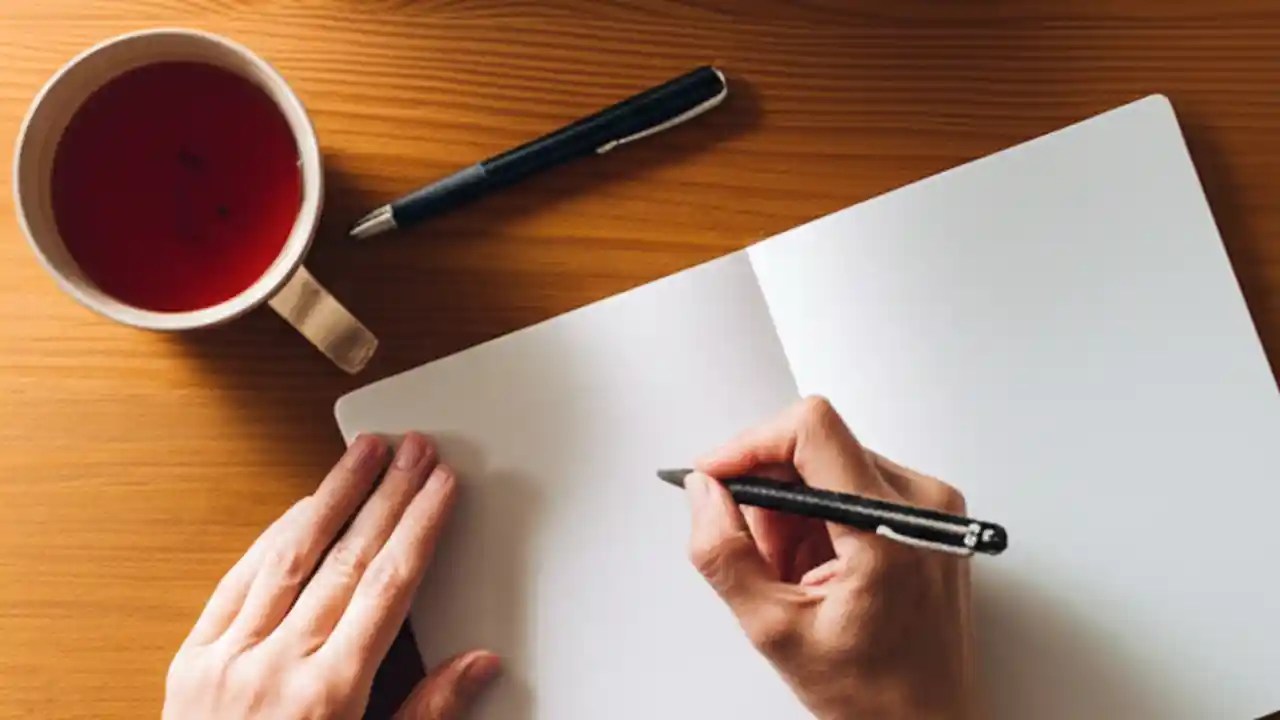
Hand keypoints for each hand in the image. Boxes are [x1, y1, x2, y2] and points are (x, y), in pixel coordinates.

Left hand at [164, 433, 499, 719]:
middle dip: (389, 495)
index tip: (443, 488)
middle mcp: (279, 665)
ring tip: (363, 454)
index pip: (391, 586)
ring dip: (333, 496)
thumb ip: (429, 712)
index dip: (422, 527)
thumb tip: (481, 663)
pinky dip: (273, 536)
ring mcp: (230, 657)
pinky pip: (237, 580)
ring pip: (291, 554)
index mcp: (332, 695)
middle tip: (417, 450)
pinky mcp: (191, 658)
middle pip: (349, 558)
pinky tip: (300, 507)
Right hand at [684, 397, 978, 719]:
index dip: (751, 444)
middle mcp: (921, 502)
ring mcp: (930, 504)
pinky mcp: (927, 511)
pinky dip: (820, 518)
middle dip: (769, 495)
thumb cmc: (873, 693)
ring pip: (828, 464)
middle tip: (761, 556)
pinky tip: (822, 570)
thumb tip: (703, 494)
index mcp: (890, 530)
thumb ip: (726, 555)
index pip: (811, 430)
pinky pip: (852, 483)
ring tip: (798, 577)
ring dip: (792, 512)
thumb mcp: (776, 631)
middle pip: (815, 447)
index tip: (716, 474)